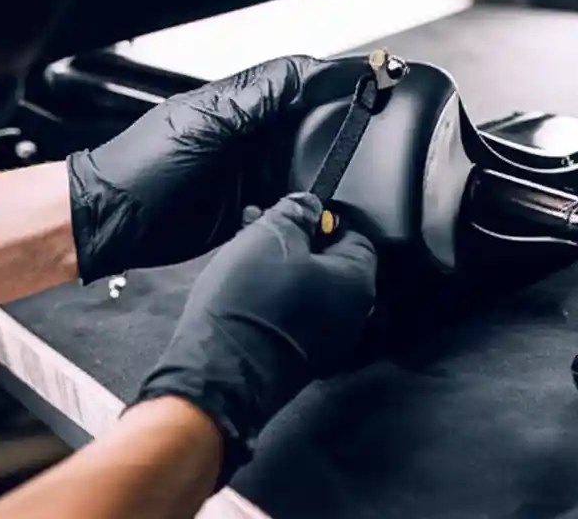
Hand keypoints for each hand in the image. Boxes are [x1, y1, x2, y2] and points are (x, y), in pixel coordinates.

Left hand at [66, 54, 365, 279]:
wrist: (114, 221)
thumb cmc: (143, 165)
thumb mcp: (202, 123)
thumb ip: (254, 99)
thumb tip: (304, 72)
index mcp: (239, 103)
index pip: (299, 78)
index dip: (337, 75)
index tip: (376, 74)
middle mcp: (250, 133)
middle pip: (312, 119)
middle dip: (346, 118)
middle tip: (385, 119)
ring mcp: (252, 170)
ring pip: (309, 160)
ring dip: (335, 164)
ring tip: (371, 164)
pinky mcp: (252, 206)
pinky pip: (294, 200)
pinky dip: (315, 202)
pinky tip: (333, 204)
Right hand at [134, 192, 377, 482]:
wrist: (220, 372)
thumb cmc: (250, 301)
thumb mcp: (271, 236)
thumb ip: (296, 213)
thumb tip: (309, 205)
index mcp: (358, 282)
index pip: (354, 235)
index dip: (321, 220)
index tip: (291, 216)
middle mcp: (355, 316)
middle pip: (331, 264)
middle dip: (296, 244)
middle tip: (260, 231)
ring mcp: (330, 343)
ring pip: (310, 291)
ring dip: (281, 270)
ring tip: (243, 254)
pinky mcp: (302, 360)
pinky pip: (296, 318)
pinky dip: (276, 300)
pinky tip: (244, 288)